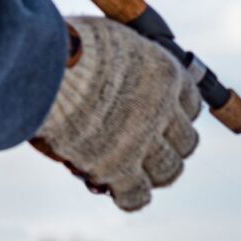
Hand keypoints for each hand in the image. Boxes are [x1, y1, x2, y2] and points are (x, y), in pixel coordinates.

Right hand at [32, 17, 200, 211]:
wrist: (49, 65)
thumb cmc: (72, 47)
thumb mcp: (114, 42)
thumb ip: (127, 63)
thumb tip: (122, 79)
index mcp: (165, 74)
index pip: (191, 103)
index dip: (179, 114)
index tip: (169, 118)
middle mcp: (162, 110)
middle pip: (185, 142)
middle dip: (171, 148)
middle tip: (153, 150)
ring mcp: (144, 142)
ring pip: (167, 171)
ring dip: (154, 175)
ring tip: (136, 173)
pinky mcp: (120, 169)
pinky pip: (136, 195)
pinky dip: (129, 197)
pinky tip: (119, 194)